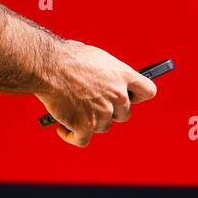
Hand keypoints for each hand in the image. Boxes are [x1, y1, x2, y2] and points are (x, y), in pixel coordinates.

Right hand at [34, 41, 157, 146]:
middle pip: (124, 114)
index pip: (148, 91)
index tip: (129, 98)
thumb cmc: (68, 57)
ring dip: (90, 122)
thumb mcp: (97, 58)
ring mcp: (103, 113)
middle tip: (93, 105)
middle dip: (110, 111)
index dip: (137, 97)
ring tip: (74, 110)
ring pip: (103, 127)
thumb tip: (108, 83)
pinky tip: (63, 128)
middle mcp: (118, 95)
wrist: (48, 65)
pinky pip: (82, 140)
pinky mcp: (86, 127)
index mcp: (123, 75)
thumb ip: (109, 74)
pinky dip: (72, 136)